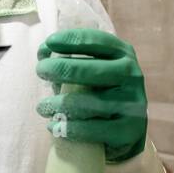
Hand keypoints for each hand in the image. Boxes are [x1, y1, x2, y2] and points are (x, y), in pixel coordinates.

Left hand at [35, 28, 147, 162]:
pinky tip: (54, 126)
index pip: (98, 42)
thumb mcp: (88, 72)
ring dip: (59, 104)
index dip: (71, 40)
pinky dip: (70, 128)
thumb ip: (68, 61)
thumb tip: (43, 53)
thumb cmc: (97, 93)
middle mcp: (132, 75)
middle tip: (40, 70)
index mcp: (123, 55)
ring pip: (90, 103)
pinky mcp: (129, 130)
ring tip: (42, 107)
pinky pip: (94, 129)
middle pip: (92, 70)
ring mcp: (133, 103)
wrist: (121, 132)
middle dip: (62, 68)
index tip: (48, 42)